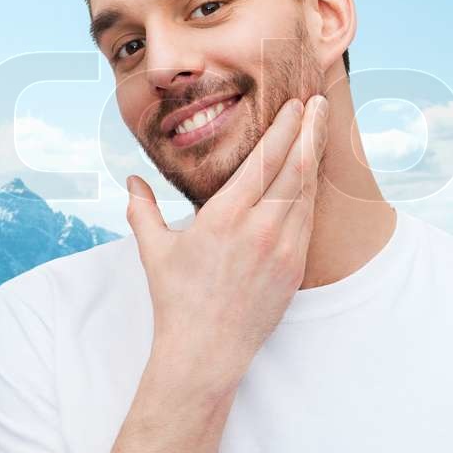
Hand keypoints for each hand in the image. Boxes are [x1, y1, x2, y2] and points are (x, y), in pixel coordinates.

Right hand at [124, 94, 329, 392]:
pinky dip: (313, 190)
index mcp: (225, 216)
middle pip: (296, 166)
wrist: (206, 351)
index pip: (265, 159)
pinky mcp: (296, 266)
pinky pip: (310, 218)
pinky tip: (315, 172)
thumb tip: (132, 181)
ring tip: (321, 127)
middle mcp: (260, 227)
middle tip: (318, 102)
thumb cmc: (177, 300)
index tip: (294, 104)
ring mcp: (284, 248)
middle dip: (309, 129)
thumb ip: (142, 210)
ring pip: (308, 190)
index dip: (284, 127)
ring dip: (316, 155)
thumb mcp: (155, 251)